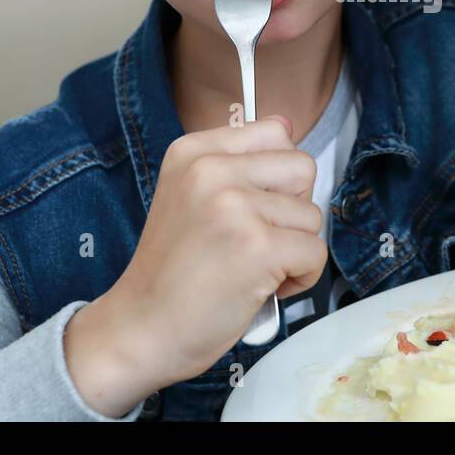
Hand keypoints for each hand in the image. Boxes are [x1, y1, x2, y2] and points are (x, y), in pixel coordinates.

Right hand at [64, 115, 324, 415]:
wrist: (140, 329)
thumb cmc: (172, 273)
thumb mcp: (190, 196)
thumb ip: (238, 163)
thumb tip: (289, 126)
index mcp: (194, 151)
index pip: (275, 132)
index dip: (276, 177)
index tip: (250, 206)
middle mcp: (212, 170)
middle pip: (302, 168)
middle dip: (292, 211)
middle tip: (252, 241)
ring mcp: (235, 206)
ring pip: (312, 215)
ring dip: (293, 249)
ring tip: (250, 268)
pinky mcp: (258, 246)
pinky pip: (315, 253)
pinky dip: (299, 278)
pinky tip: (260, 288)